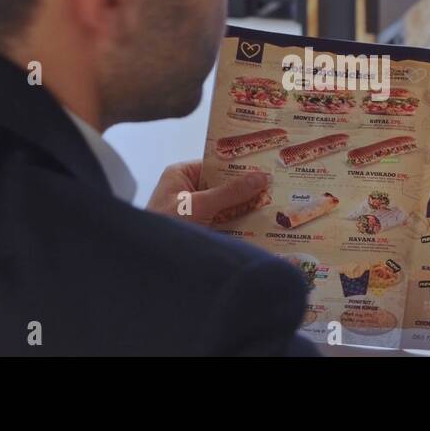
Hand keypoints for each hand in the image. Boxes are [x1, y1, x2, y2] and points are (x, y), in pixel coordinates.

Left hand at [147, 161, 270, 225]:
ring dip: (248, 207)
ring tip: (278, 205)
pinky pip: (226, 222)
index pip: (216, 164)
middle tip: (278, 186)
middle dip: (248, 188)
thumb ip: (229, 192)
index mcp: (181, 174)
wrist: (150, 265)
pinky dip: (241, 224)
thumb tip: (260, 177)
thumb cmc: (165, 227)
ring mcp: (196, 211)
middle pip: (225, 185)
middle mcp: (189, 190)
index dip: (240, 166)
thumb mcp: (198, 206)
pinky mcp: (202, 230)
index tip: (266, 165)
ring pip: (228, 205)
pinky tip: (264, 225)